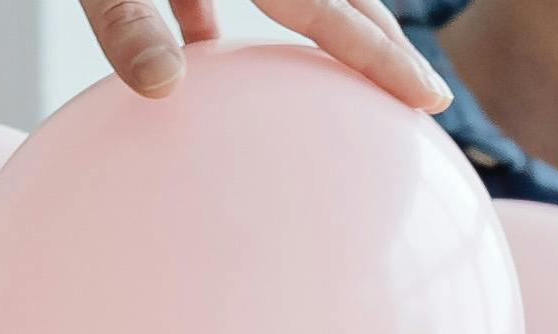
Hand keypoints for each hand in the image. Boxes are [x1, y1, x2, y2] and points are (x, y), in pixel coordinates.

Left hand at [79, 0, 453, 108]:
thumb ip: (130, 18)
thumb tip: (164, 87)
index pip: (331, 8)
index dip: (380, 56)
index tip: (427, 99)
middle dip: (374, 36)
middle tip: (414, 88)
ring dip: (319, 18)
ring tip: (344, 65)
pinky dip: (217, 12)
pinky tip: (205, 47)